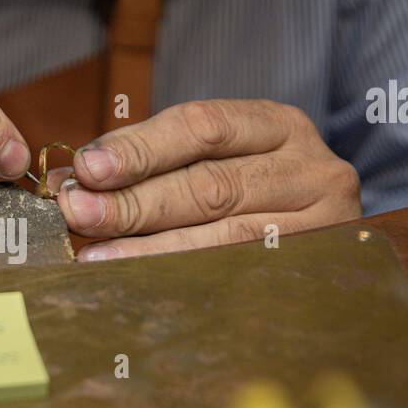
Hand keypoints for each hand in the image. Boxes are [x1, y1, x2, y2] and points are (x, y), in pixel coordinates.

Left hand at [53, 100, 360, 259]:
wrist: (337, 256)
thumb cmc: (253, 195)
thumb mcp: (215, 160)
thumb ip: (148, 162)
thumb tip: (70, 179)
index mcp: (278, 126)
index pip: (201, 127)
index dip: (139, 148)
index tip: (87, 169)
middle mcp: (310, 169)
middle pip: (209, 184)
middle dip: (133, 201)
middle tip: (78, 213)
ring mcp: (324, 223)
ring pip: (223, 235)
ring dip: (148, 247)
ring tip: (95, 255)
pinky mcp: (318, 271)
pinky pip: (238, 275)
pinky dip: (180, 277)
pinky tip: (137, 281)